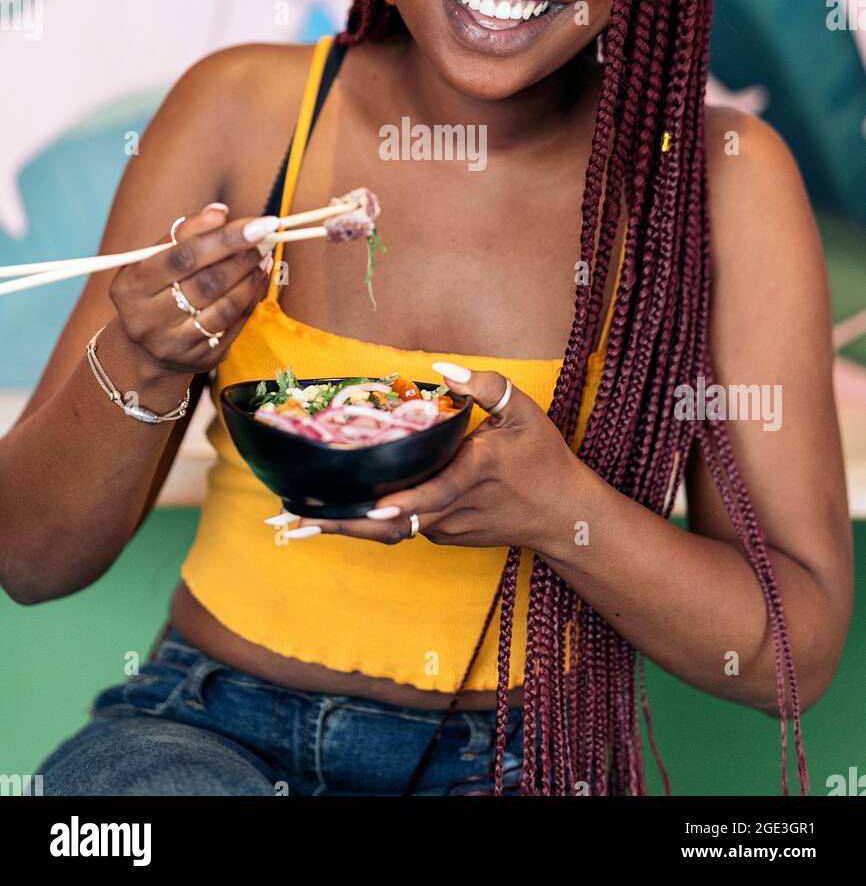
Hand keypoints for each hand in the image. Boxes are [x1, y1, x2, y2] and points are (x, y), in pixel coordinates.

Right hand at [109, 203, 278, 372]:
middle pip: (207, 283)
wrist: (147, 348)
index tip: (258, 223)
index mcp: (131, 287)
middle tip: (266, 236)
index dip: (223, 239)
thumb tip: (220, 211)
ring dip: (251, 277)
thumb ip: (186, 234)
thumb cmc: (155, 289)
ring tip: (264, 255)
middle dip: (242, 256)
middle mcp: (147, 320)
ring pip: (225, 306)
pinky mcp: (201, 358)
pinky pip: (235, 324)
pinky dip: (252, 297)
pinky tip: (259, 278)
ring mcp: (175, 344)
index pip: (182, 258)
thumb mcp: (156, 259)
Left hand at [284, 365, 580, 550]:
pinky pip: (404, 526)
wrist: (563, 516)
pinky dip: (374, 517)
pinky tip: (339, 508)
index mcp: (474, 472)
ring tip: (296, 524)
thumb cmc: (543, 458)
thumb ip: (485, 385)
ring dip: (346, 527)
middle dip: (342, 524)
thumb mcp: (523, 411)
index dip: (402, 500)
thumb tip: (440, 368)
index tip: (368, 504)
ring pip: (392, 528)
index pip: (434, 492)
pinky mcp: (445, 536)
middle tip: (293, 520)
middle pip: (392, 522)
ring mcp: (447, 528)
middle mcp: (454, 507)